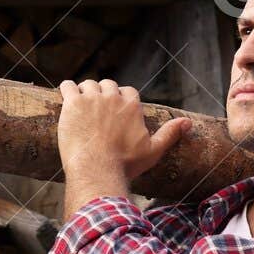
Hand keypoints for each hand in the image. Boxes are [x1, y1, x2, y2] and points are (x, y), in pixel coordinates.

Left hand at [56, 79, 189, 178]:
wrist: (97, 169)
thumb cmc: (125, 163)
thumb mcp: (153, 150)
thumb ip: (170, 133)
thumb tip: (188, 122)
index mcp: (132, 104)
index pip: (126, 91)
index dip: (119, 100)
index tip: (113, 111)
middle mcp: (113, 96)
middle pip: (106, 84)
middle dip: (101, 94)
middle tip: (94, 111)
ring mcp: (91, 98)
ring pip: (87, 84)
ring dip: (83, 92)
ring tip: (79, 107)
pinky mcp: (72, 104)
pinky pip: (67, 86)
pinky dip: (66, 89)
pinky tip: (65, 98)